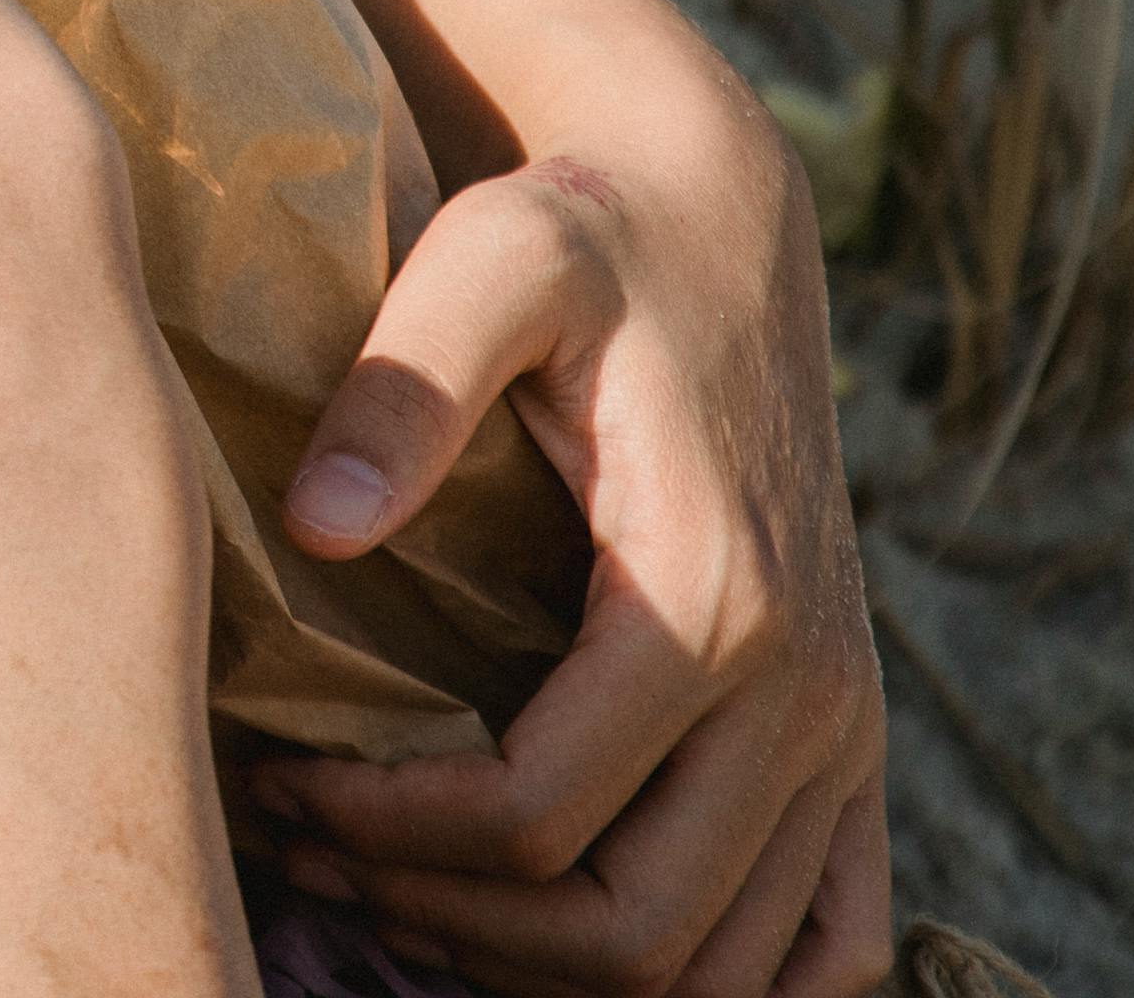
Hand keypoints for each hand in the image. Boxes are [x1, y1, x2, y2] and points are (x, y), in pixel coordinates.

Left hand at [255, 126, 896, 997]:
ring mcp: (841, 730)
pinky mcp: (851, 739)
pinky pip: (828, 946)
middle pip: (630, 928)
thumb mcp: (490, 258)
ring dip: (551, 968)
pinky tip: (569, 940)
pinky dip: (716, 984)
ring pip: (716, 964)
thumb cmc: (589, 233)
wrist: (714, 213)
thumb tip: (318, 525)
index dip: (391, 830)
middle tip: (312, 848)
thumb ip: (405, 383)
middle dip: (451, 917)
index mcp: (714, 596)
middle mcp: (804, 691)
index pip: (537, 813)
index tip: (282, 782)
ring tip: (400, 888)